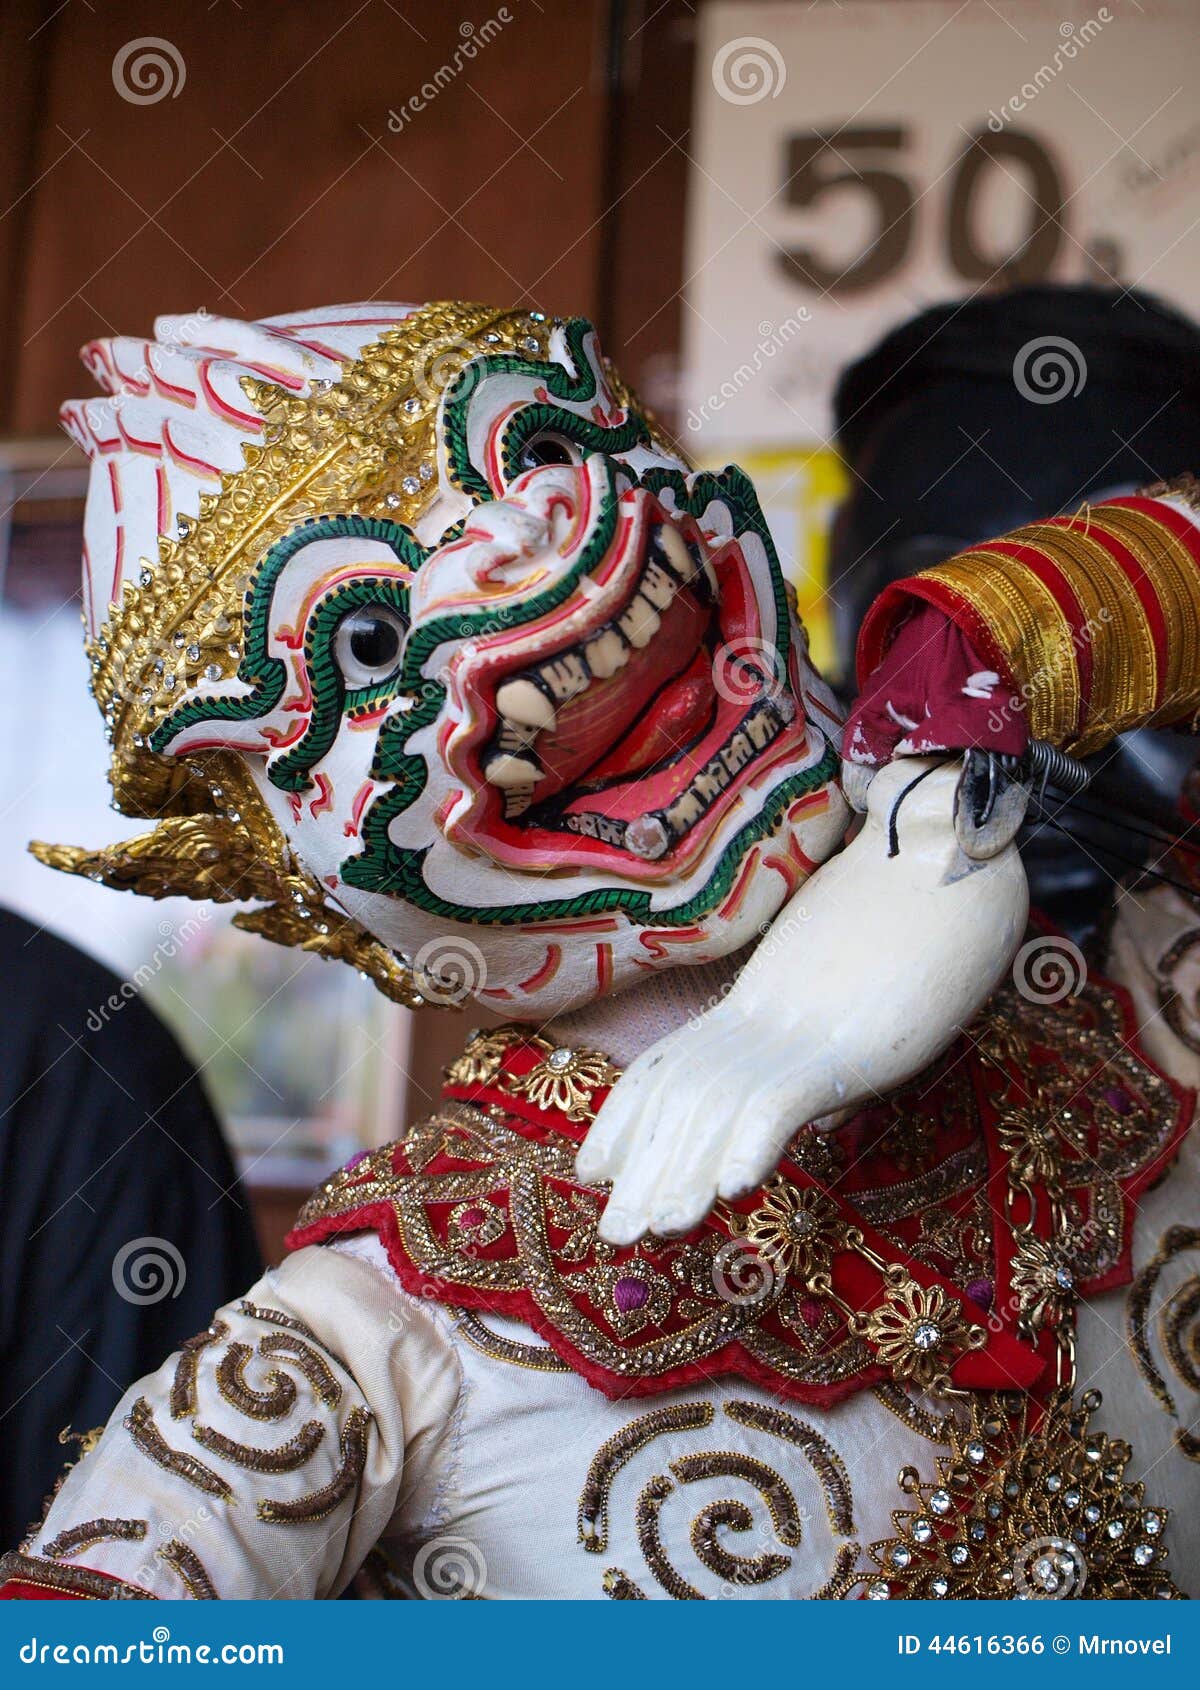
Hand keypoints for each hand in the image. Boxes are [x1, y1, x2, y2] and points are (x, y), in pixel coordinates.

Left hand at [577, 758, 1028, 1243]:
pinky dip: (757, 1138)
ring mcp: (805, 1025)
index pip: (669, 1064)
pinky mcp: (853, 1036)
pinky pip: (789, 1092)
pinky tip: (736, 1186)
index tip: (591, 1167)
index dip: (624, 1118)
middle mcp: (765, 1016)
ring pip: (722, 1103)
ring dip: (686, 1172)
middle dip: (645, 1168)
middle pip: (684, 1094)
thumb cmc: (910, 918)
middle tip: (612, 1234)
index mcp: (758, 1004)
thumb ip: (820, 1052)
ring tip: (657, 1228)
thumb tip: (812, 1115)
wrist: (950, 856)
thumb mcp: (846, 993)